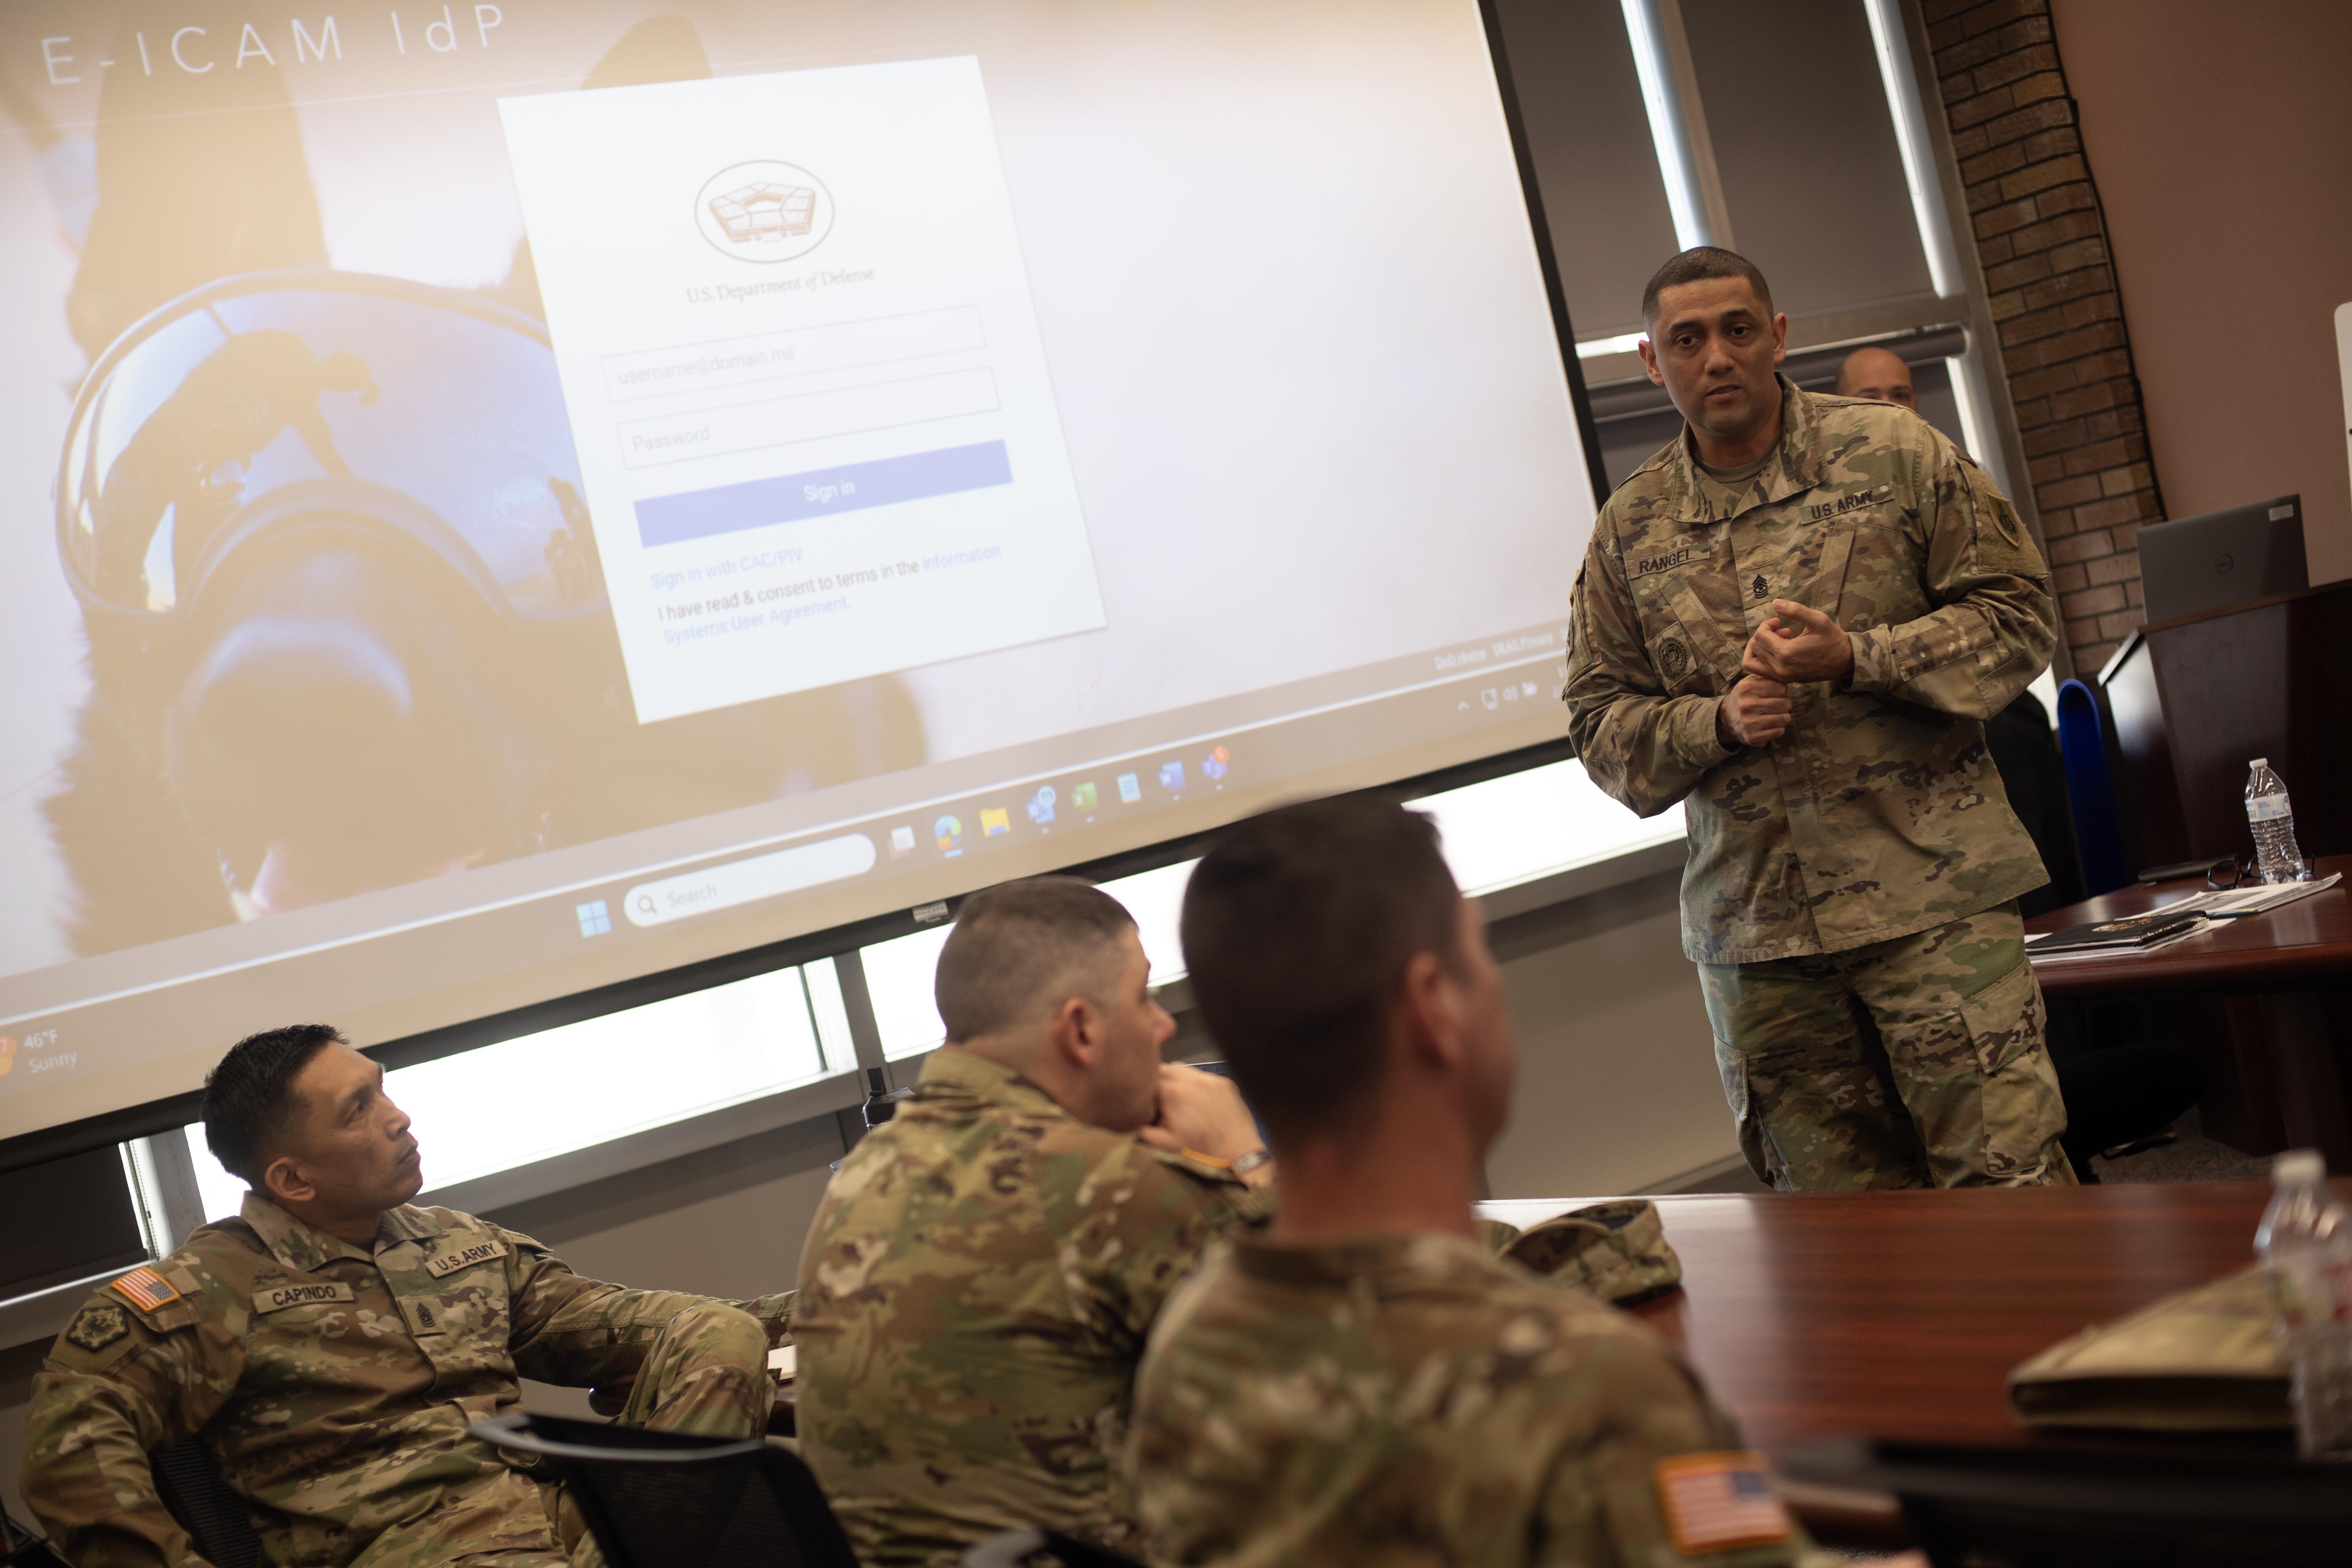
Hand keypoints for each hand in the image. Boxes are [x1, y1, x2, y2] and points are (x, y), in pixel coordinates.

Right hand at [1138, 1065, 1268, 1179]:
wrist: (1238, 1150)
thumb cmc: (1200, 1149)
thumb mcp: (1166, 1144)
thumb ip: (1143, 1130)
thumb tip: (1130, 1121)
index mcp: (1172, 1094)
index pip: (1148, 1080)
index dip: (1144, 1091)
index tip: (1147, 1102)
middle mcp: (1190, 1080)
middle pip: (1163, 1068)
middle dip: (1157, 1081)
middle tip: (1158, 1098)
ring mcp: (1209, 1079)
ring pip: (1181, 1068)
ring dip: (1174, 1078)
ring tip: (1176, 1097)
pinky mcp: (1223, 1082)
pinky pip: (1201, 1075)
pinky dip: (1194, 1083)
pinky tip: (1196, 1099)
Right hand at [1717, 675, 1791, 746]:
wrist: (1726, 718)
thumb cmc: (1745, 697)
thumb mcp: (1751, 682)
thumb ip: (1767, 677)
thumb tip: (1787, 677)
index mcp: (1747, 688)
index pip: (1782, 689)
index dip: (1782, 692)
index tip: (1775, 695)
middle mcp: (1747, 705)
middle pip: (1786, 704)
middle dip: (1785, 705)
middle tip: (1777, 706)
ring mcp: (1749, 722)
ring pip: (1784, 719)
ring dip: (1783, 717)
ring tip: (1775, 715)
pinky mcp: (1753, 737)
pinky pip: (1779, 732)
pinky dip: (1778, 729)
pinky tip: (1769, 725)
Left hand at [1741, 599, 1853, 683]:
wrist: (1845, 662)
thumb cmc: (1832, 639)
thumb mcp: (1818, 620)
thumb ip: (1796, 610)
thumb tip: (1774, 602)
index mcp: (1786, 653)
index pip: (1760, 636)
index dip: (1766, 624)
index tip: (1778, 621)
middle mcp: (1780, 668)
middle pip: (1754, 648)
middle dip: (1764, 635)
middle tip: (1780, 629)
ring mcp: (1781, 677)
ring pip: (1752, 663)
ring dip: (1759, 648)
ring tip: (1777, 640)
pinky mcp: (1784, 680)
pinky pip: (1760, 671)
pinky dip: (1763, 659)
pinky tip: (1780, 649)